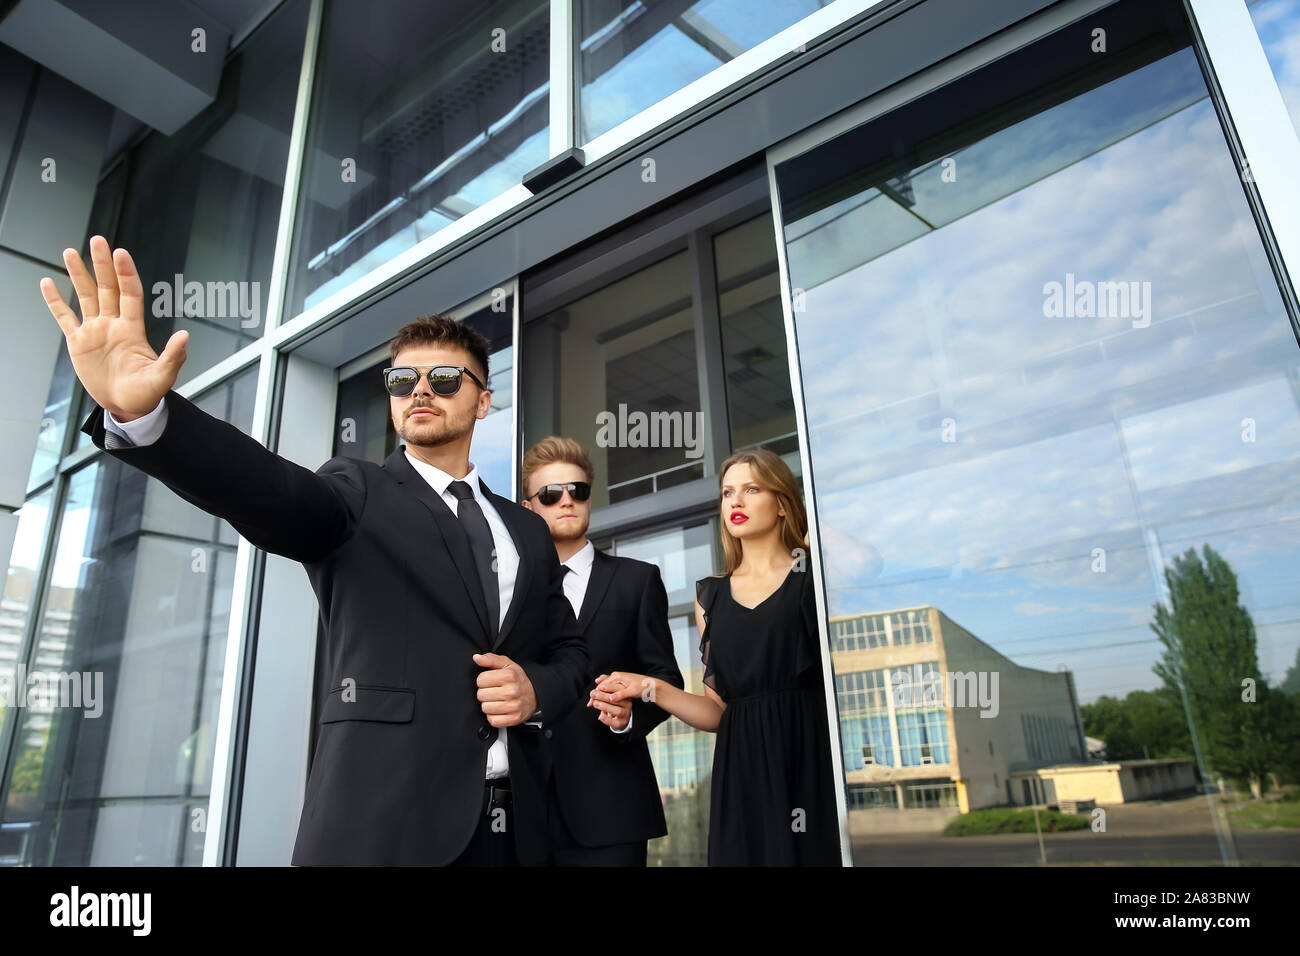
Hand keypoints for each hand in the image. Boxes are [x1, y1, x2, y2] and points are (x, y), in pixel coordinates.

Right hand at [40, 236, 187, 421]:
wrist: (127, 407)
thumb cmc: (146, 393)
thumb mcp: (162, 377)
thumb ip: (173, 357)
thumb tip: (185, 336)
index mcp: (132, 329)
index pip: (129, 293)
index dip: (126, 273)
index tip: (120, 254)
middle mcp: (113, 324)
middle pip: (107, 287)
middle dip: (102, 264)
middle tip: (98, 240)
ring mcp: (95, 331)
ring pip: (85, 296)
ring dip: (78, 275)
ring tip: (70, 252)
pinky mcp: (78, 342)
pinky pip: (64, 317)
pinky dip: (55, 301)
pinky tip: (48, 283)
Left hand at [473, 653, 537, 727]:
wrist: (535, 695)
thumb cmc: (518, 679)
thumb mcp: (507, 665)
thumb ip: (491, 659)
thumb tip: (476, 658)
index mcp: (509, 676)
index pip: (480, 680)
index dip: (484, 680)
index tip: (491, 681)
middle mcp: (511, 691)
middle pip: (481, 695)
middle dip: (485, 692)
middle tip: (495, 691)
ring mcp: (513, 706)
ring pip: (485, 708)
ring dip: (489, 705)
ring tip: (497, 700)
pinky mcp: (513, 719)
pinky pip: (492, 720)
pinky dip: (494, 716)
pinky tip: (500, 709)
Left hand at [587, 676, 632, 729]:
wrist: (620, 715)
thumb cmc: (613, 701)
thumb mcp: (610, 692)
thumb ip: (604, 684)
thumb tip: (597, 680)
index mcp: (626, 694)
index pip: (619, 689)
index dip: (609, 687)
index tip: (600, 686)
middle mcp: (628, 703)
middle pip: (617, 700)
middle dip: (604, 696)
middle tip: (593, 694)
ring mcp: (625, 713)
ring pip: (618, 711)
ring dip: (605, 707)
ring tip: (595, 703)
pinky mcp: (621, 722)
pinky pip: (615, 722)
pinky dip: (606, 719)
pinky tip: (600, 716)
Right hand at [593, 671, 655, 705]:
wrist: (651, 684)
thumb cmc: (643, 687)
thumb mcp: (632, 691)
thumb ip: (621, 694)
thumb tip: (610, 698)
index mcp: (617, 677)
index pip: (602, 686)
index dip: (596, 695)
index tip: (591, 703)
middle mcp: (616, 676)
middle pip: (602, 685)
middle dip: (595, 694)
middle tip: (590, 704)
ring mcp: (618, 678)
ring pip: (604, 686)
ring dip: (598, 693)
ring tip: (593, 700)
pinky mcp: (620, 681)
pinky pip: (609, 685)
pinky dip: (603, 689)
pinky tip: (600, 692)